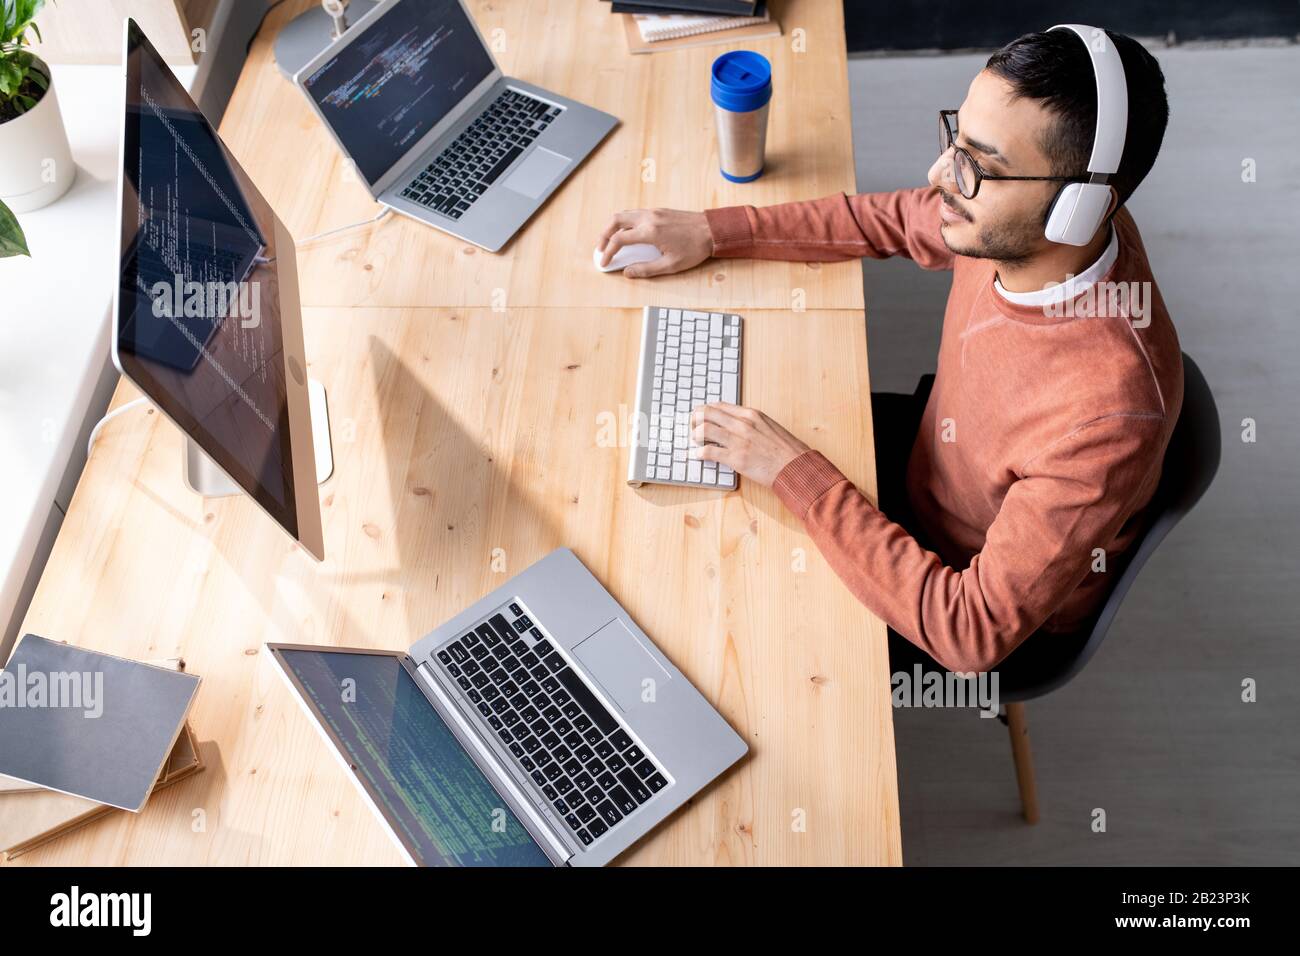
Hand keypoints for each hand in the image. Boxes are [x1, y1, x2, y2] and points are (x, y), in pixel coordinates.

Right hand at [596, 208, 713, 277]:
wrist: (712, 230)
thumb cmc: (695, 248)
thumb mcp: (671, 265)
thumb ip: (646, 269)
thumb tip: (628, 272)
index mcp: (650, 232)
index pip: (619, 239)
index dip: (607, 251)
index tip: (604, 262)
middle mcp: (649, 218)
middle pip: (615, 221)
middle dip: (603, 235)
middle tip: (600, 249)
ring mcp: (653, 212)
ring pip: (624, 214)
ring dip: (612, 227)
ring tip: (609, 241)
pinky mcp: (659, 211)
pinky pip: (634, 213)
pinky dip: (624, 222)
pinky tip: (626, 233)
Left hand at [689, 403, 810, 487]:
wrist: (797, 466)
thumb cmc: (786, 450)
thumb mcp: (769, 427)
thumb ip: (751, 424)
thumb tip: (734, 425)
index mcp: (751, 414)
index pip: (719, 405)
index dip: (704, 410)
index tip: (699, 417)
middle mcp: (743, 423)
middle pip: (706, 413)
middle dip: (694, 420)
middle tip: (691, 429)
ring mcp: (739, 440)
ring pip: (703, 430)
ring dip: (694, 436)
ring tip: (694, 443)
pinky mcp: (737, 458)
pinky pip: (709, 452)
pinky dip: (699, 453)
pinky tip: (698, 456)